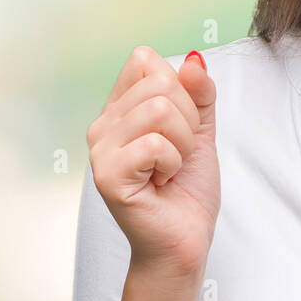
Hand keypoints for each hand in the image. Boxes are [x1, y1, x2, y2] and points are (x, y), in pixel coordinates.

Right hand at [87, 46, 219, 277]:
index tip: (180, 127)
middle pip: (160, 83)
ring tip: (169, 170)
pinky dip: (173, 164)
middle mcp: (103, 124)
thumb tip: (195, 60)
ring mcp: (100, 149)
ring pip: (161, 110)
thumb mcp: (201, 131)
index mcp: (120, 109)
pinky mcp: (107, 174)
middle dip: (188, 121)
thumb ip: (200, 94)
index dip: (180, 90)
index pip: (146, 61)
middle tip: (176, 155)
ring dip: (182, 145)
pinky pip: (156, 143)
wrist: (184, 239)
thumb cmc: (187, 189)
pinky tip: (160, 183)